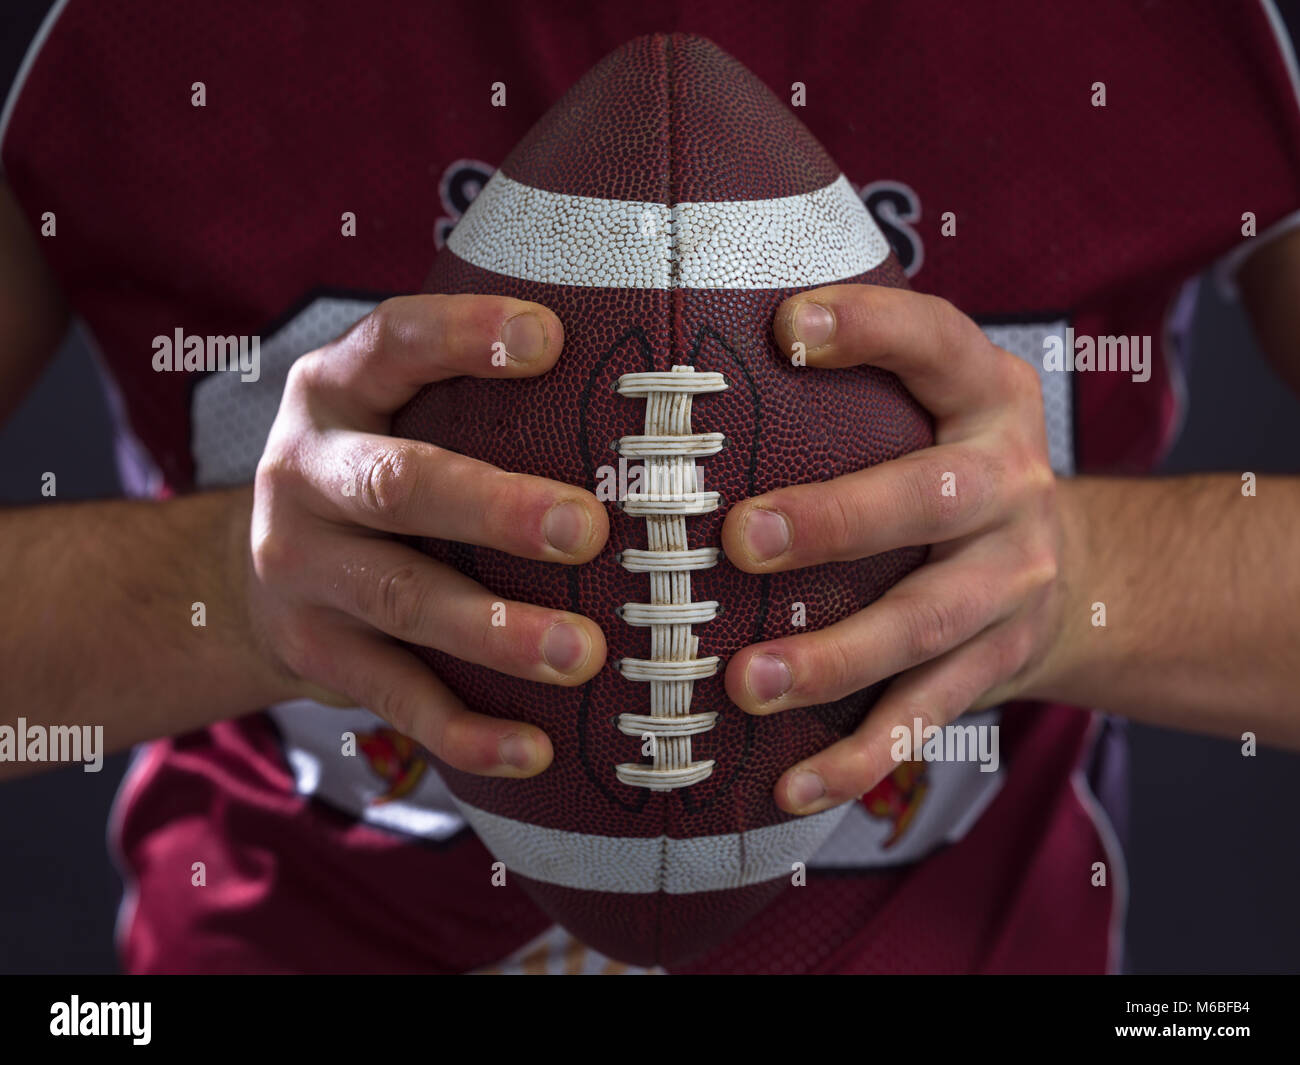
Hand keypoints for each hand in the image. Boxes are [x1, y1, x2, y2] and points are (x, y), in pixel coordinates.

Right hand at [247, 295, 607, 776]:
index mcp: (336, 391)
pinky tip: (535, 749)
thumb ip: (471, 394)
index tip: (552, 340)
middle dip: (495, 508)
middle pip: (398, 484)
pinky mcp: (316, 654)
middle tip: (588, 529)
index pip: (393, 342)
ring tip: (582, 654)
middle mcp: (304, 473)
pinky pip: (395, 697)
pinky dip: (466, 730)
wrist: (252, 571)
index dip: (465, 337)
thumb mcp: (392, 410)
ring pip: (402, 599)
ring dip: (494, 629)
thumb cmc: (375, 471)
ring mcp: (302, 570)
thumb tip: (637, 391)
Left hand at [721, 284, 1068, 813]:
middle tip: (740, 539)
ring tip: (745, 682)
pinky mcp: (993, 668)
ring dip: (833, 658)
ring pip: (922, 625)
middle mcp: (1008, 488)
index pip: (938, 344)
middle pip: (930, 499)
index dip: (872, 329)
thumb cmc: (954, 473)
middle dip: (837, 520)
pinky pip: (923, 718)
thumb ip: (860, 384)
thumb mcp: (938, 406)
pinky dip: (858, 761)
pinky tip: (790, 789)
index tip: (787, 327)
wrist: (1077, 572)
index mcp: (987, 402)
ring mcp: (1007, 585)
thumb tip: (697, 353)